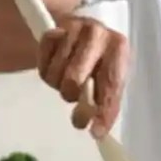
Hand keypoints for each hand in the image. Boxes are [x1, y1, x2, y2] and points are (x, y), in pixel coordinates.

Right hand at [36, 14, 129, 138]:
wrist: (81, 30)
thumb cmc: (98, 59)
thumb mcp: (109, 76)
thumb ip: (105, 102)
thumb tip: (96, 131)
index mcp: (118, 47)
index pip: (111, 83)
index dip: (103, 110)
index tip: (95, 131)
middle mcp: (97, 33)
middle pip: (74, 79)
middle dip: (71, 95)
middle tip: (72, 96)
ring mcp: (71, 29)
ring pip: (55, 75)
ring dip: (58, 84)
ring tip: (66, 77)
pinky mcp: (50, 30)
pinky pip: (41, 65)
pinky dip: (45, 72)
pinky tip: (56, 66)